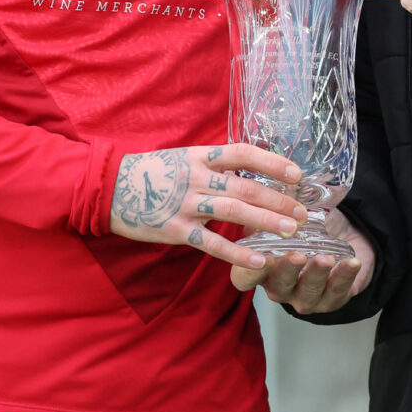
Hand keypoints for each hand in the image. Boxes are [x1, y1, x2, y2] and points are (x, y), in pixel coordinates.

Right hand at [109, 144, 306, 268]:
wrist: (108, 188)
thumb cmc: (152, 172)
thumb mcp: (185, 158)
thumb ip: (215, 164)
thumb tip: (252, 168)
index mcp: (201, 156)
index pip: (243, 153)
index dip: (272, 162)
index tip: (296, 174)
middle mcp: (197, 178)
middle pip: (246, 187)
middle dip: (278, 200)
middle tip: (302, 212)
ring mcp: (186, 204)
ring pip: (234, 212)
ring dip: (266, 222)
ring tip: (291, 231)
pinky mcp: (175, 229)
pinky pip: (212, 243)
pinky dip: (237, 252)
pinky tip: (259, 259)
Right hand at [230, 210, 374, 313]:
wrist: (345, 235)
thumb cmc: (310, 227)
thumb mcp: (289, 215)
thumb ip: (273, 209)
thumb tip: (263, 192)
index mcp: (263, 267)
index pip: (244, 277)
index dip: (248, 270)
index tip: (260, 255)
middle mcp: (280, 286)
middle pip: (278, 285)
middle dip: (287, 269)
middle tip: (297, 254)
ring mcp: (305, 297)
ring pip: (308, 292)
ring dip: (317, 273)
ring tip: (327, 257)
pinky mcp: (332, 300)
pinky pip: (337, 291)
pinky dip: (344, 276)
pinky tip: (351, 262)